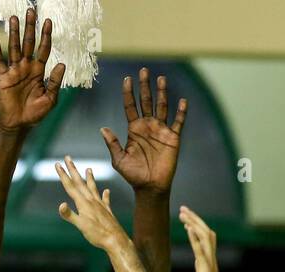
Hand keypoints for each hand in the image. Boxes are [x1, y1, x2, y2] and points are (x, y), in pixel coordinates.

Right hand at [0, 10, 64, 131]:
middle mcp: (26, 67)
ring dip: (14, 33)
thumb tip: (61, 64)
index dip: (46, 35)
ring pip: (14, 48)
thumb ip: (55, 82)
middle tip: (31, 11)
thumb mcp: (50, 100)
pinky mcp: (3, 78)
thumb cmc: (35, 114)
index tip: (48, 21)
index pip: (43, 49)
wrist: (18, 125)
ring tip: (13, 18)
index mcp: (39, 71)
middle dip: (30, 27)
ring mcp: (14, 71)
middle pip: (29, 43)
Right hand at [55, 156, 127, 250]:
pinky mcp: (107, 211)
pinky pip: (105, 200)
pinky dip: (105, 194)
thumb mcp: (81, 226)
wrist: (116, 240)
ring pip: (93, 188)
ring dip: (89, 178)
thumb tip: (61, 204)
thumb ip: (70, 215)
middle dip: (72, 170)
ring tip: (88, 169)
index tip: (58, 164)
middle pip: (80, 183)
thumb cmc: (97, 235)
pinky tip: (107, 191)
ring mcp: (100, 205)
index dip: (63, 175)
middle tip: (68, 158)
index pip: (70, 187)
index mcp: (83, 203)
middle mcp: (92, 201)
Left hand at [102, 68, 187, 193]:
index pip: (130, 106)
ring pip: (162, 107)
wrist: (150, 187)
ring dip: (162, 93)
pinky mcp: (173, 138)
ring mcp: (161, 130)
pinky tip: (182, 101)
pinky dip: (181, 112)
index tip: (127, 79)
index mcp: (134, 129)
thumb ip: (113, 144)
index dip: (128, 93)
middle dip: (145, 86)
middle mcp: (147, 126)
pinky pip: (178, 122)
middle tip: (144, 70)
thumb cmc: (133, 175)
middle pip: (146, 101)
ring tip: (161, 79)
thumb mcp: (119, 160)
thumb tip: (103, 129)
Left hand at [180, 206, 221, 271]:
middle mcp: (211, 259)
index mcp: (209, 260)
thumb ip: (200, 269)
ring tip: (183, 215)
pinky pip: (201, 252)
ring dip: (194, 224)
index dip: (196, 225)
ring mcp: (210, 265)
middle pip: (207, 232)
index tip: (186, 216)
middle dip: (195, 219)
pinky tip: (188, 230)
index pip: (205, 237)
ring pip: (205, 238)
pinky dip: (196, 239)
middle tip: (183, 209)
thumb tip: (198, 264)